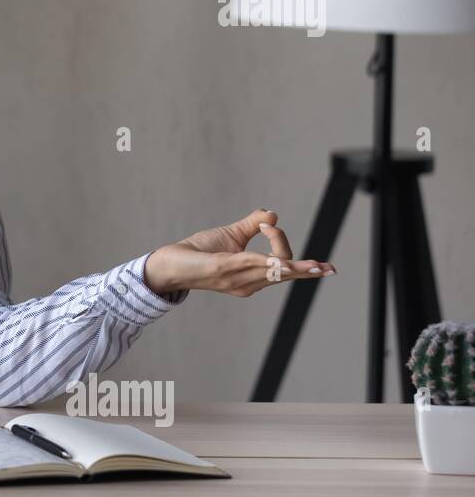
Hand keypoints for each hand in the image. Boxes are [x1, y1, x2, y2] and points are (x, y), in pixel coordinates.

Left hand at [144, 208, 335, 297]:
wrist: (168, 263)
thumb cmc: (198, 252)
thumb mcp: (231, 235)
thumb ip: (252, 224)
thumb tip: (273, 214)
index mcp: (252, 277)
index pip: (280, 262)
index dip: (280, 240)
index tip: (267, 223)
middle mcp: (247, 283)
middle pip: (282, 272)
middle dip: (305, 269)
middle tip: (327, 268)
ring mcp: (234, 278)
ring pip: (270, 271)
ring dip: (293, 267)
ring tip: (316, 267)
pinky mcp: (220, 269)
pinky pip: (248, 264)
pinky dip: (266, 262)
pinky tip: (281, 262)